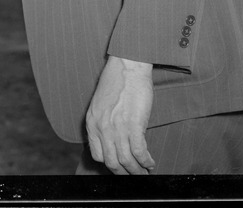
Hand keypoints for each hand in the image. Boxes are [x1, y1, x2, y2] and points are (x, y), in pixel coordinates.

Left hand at [85, 56, 155, 174]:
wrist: (127, 66)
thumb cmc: (116, 81)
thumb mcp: (100, 104)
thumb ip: (102, 123)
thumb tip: (111, 140)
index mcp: (92, 123)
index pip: (97, 155)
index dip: (110, 164)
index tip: (120, 167)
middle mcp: (102, 128)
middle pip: (112, 162)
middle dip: (125, 173)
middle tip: (135, 175)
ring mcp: (117, 128)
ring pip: (126, 161)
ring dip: (137, 171)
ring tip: (145, 173)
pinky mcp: (133, 125)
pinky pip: (139, 152)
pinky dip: (146, 161)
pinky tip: (150, 162)